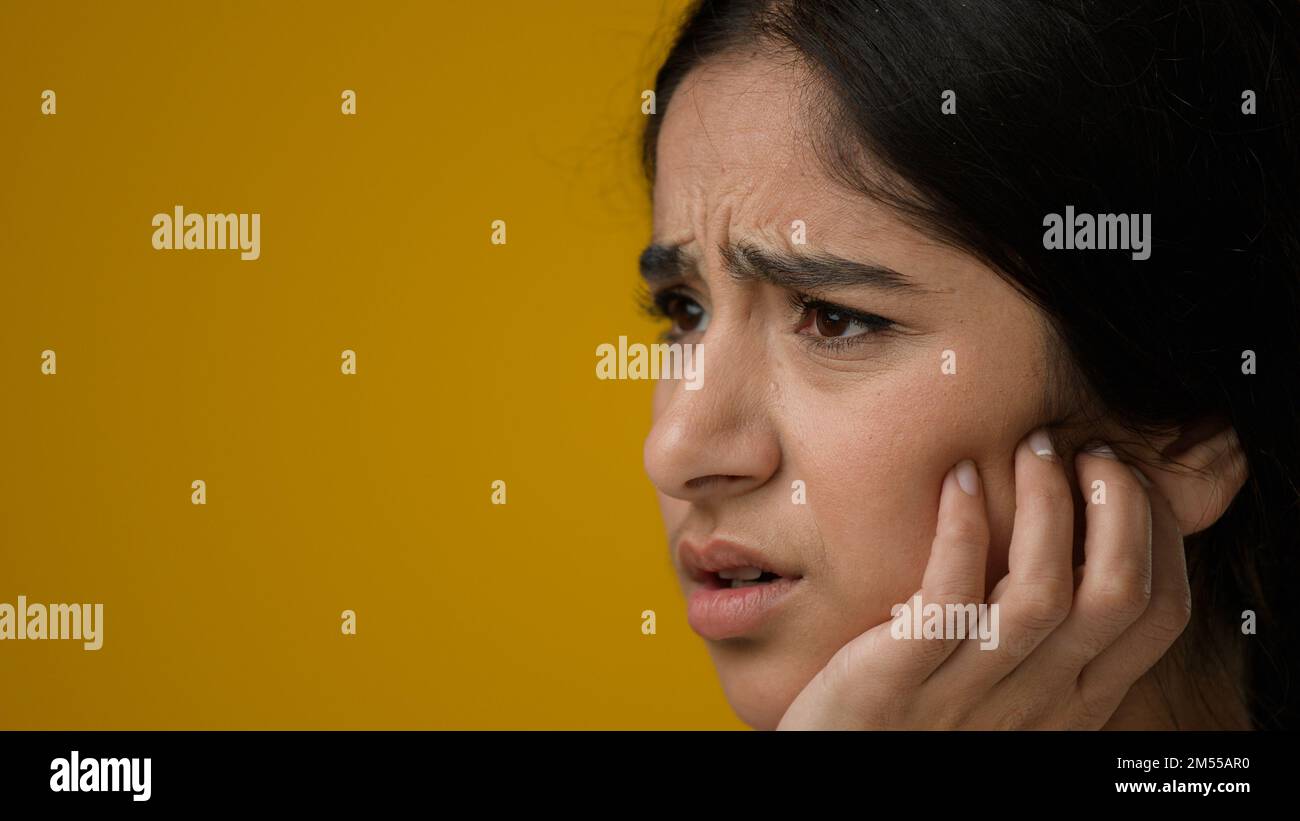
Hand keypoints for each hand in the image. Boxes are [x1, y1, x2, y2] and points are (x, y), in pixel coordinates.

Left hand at [777, 431, 1190, 729]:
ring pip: (1042, 592)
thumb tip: (1087, 544)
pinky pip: (947, 595)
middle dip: (1119, 507)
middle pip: (1116, 596)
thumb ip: (1047, 638)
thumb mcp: (1004, 687)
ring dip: (1045, 504)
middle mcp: (1034, 701)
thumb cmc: (923, 717)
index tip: (1131, 479)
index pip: (1157, 615)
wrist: (840, 773)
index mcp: (1071, 701)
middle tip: (1087, 452)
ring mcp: (967, 692)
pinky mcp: (897, 678)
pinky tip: (958, 477)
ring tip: (1030, 448)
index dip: (1160, 535)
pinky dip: (963, 527)